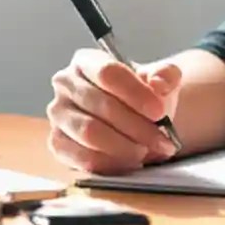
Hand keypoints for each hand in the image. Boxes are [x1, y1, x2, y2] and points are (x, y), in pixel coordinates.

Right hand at [46, 48, 181, 174]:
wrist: (133, 119)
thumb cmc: (142, 97)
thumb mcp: (160, 80)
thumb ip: (166, 75)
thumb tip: (159, 83)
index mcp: (86, 61)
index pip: (108, 73)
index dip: (135, 93)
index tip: (159, 112)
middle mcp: (66, 84)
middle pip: (101, 105)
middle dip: (137, 127)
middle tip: (163, 140)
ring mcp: (59, 115)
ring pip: (90, 133)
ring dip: (124, 147)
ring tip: (147, 151)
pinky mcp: (58, 143)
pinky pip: (82, 157)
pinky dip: (110, 163)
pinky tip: (130, 162)